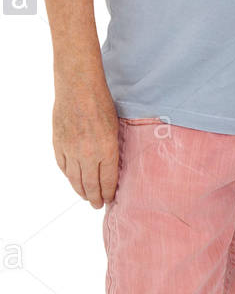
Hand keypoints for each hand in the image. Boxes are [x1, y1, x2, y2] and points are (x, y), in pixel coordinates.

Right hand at [52, 86, 119, 207]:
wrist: (78, 88)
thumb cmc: (102, 103)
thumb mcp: (116, 127)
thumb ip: (112, 148)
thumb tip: (111, 165)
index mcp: (107, 151)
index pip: (108, 181)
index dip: (108, 193)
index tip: (110, 199)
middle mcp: (88, 155)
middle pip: (90, 185)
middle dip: (95, 197)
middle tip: (97, 205)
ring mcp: (71, 151)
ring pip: (75, 179)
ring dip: (81, 190)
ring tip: (86, 197)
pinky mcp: (58, 144)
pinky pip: (63, 166)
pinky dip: (68, 175)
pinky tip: (72, 179)